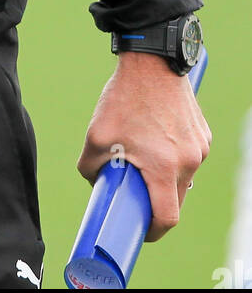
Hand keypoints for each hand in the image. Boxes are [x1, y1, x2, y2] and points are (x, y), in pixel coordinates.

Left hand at [77, 52, 210, 241]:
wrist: (152, 62)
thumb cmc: (123, 97)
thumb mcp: (96, 135)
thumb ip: (90, 167)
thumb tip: (94, 184)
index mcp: (163, 167)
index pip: (167, 217)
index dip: (152, 230)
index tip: (140, 229)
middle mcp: (188, 161)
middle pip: (176, 200)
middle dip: (157, 203)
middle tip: (136, 193)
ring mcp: (199, 147)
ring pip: (184, 177)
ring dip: (166, 177)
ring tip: (143, 157)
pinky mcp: (203, 134)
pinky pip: (189, 157)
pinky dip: (174, 157)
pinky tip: (156, 139)